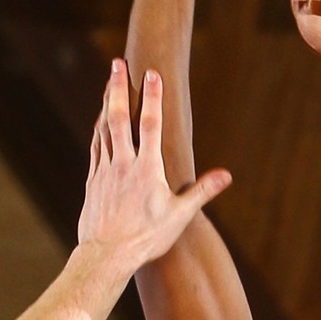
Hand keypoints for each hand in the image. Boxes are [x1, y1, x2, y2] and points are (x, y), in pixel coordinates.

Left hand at [78, 60, 229, 266]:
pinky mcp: (93, 180)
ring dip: (106, 102)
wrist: (107, 256)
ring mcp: (105, 171)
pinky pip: (96, 146)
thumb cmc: (147, 238)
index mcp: (147, 170)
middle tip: (118, 63)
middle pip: (118, 117)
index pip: (150, 124)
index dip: (152, 97)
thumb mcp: (180, 216)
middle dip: (118, 88)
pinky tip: (100, 119)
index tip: (152, 74)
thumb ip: (202, 191)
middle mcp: (123, 164)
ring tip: (109, 82)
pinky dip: (99, 128)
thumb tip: (226, 175)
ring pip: (104, 128)